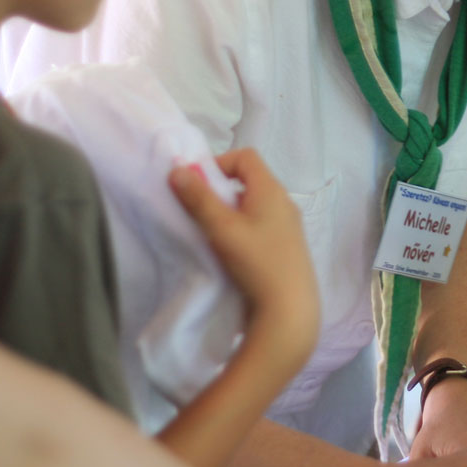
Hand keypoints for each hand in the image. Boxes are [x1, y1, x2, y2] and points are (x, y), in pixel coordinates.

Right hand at [169, 149, 319, 365]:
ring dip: (229, 213)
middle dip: (220, 191)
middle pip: (249, 181)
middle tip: (201, 212)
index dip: (219, 163)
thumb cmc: (256, 262)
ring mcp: (288, 226)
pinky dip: (242, 230)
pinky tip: (229, 252)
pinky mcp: (286, 248)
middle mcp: (284, 203)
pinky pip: (260, 226)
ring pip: (253, 206)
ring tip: (212, 234)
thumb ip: (198, 198)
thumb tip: (178, 170)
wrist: (289, 309)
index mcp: (272, 190)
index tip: (198, 186)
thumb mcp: (221, 227)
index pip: (246, 157)